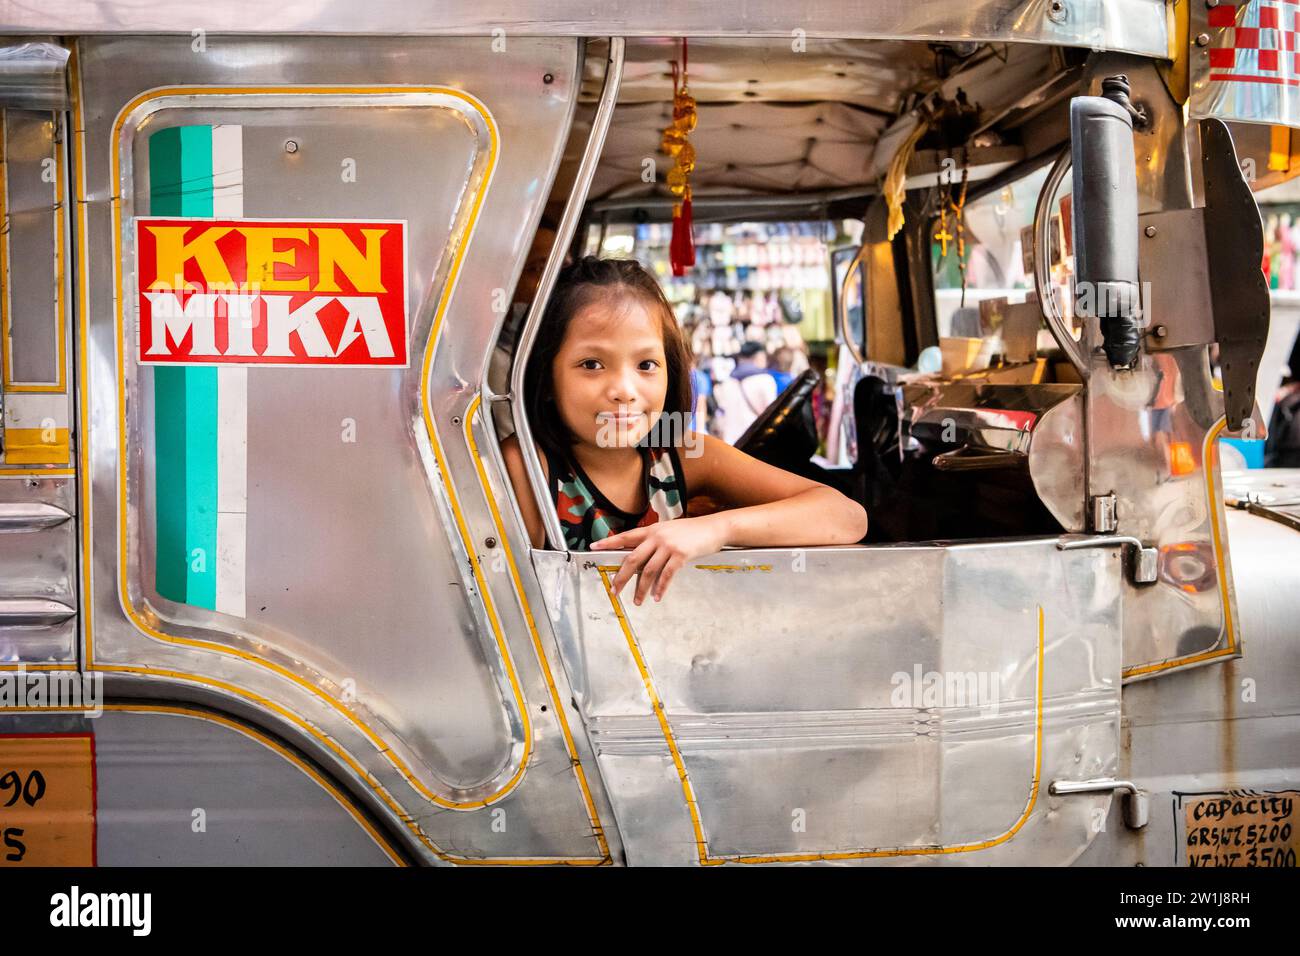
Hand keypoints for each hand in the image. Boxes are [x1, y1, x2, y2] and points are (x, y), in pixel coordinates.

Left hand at [590, 515, 728, 605]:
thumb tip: (639, 558)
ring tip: (637, 601)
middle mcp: (657, 536)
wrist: (714, 528)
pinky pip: (666, 575)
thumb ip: (654, 541)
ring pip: (648, 571)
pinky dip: (661, 588)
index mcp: (651, 530)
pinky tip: (657, 597)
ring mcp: (668, 545)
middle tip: (614, 590)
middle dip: (621, 577)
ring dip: (641, 589)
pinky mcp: (681, 554)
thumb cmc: (691, 531)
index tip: (593, 547)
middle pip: (632, 558)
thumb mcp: (669, 530)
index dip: (608, 542)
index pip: (625, 536)